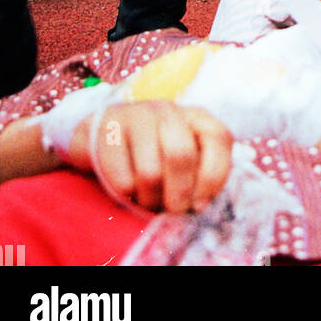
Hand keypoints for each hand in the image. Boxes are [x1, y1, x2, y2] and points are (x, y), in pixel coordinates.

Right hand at [70, 101, 232, 213]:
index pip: (218, 137)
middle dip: (178, 194)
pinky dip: (126, 195)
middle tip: (170, 210)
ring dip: (149, 198)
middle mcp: (168, 110)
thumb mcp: (182, 163)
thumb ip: (199, 176)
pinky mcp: (107, 129)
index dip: (213, 176)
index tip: (200, 204)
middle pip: (181, 155)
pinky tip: (124, 190)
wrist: (101, 139)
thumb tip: (201, 205)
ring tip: (146, 199)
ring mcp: (136, 114)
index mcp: (196, 117)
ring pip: (150, 172)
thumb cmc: (152, 157)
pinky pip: (121, 179)